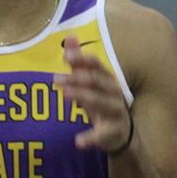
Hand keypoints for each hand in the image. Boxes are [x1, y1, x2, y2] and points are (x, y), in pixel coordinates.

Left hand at [55, 35, 131, 152]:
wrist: (121, 132)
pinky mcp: (112, 131)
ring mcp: (115, 112)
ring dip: (82, 97)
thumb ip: (79, 61)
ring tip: (64, 95)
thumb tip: (70, 36)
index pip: (97, 65)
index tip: (65, 56)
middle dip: (77, 78)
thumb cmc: (102, 101)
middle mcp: (114, 93)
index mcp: (108, 79)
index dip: (82, 59)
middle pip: (96, 82)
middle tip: (55, 78)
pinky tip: (78, 142)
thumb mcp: (91, 81)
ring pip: (100, 102)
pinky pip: (101, 134)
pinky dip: (91, 138)